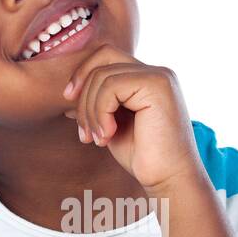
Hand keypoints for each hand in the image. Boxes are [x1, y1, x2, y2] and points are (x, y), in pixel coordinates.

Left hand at [62, 44, 201, 192]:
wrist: (169, 179)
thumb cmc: (142, 155)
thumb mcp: (110, 123)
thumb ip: (95, 103)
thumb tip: (69, 92)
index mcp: (146, 78)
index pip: (105, 57)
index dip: (82, 76)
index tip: (70, 108)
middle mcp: (156, 72)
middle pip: (102, 57)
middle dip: (83, 92)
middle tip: (83, 130)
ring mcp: (159, 76)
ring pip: (102, 76)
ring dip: (90, 111)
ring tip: (96, 139)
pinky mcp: (158, 85)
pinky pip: (111, 87)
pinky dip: (100, 112)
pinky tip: (107, 136)